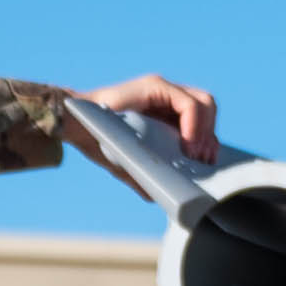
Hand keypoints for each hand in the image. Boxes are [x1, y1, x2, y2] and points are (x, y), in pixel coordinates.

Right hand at [74, 74, 219, 164]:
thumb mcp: (132, 164)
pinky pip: (188, 104)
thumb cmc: (100, 144)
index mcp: (165, 113)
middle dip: (210, 137)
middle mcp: (167, 98)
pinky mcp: (155, 86)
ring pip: (204, 103)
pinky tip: (186, 146)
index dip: (209, 142)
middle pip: (209, 109)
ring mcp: (162, 90)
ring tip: (193, 155)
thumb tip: (168, 199)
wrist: (75, 128)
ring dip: (205, 131)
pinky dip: (194, 126)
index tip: (206, 164)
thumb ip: (151, 175)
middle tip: (201, 161)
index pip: (203, 121)